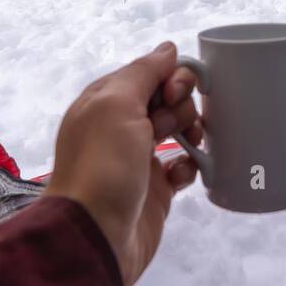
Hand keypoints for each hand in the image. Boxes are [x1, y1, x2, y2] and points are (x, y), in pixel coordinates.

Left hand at [45, 41, 202, 285]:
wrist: (95, 237)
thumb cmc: (103, 164)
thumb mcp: (115, 104)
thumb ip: (143, 72)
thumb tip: (168, 48)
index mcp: (106, 101)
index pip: (149, 73)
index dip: (169, 77)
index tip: (173, 93)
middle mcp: (122, 126)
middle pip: (168, 98)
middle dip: (180, 105)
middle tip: (167, 127)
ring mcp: (140, 158)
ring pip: (180, 129)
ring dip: (191, 131)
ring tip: (189, 146)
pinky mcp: (156, 189)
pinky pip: (183, 166)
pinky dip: (188, 166)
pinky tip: (181, 174)